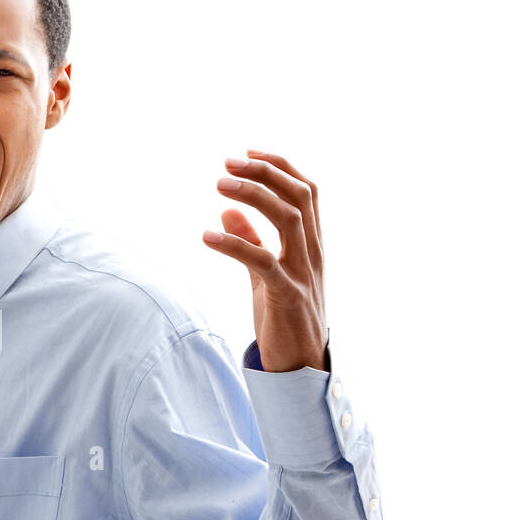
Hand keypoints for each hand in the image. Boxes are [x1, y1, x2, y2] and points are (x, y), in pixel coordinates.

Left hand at [201, 149, 327, 371]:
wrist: (301, 368)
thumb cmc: (284, 319)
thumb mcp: (264, 275)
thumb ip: (250, 241)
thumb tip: (227, 210)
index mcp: (311, 245)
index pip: (306, 192)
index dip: (280, 166)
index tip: (247, 152)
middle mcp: (312, 254)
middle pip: (298, 197)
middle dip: (264, 172)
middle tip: (226, 162)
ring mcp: (304, 274)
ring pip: (288, 219)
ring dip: (253, 196)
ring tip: (219, 184)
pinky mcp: (288, 297)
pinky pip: (263, 262)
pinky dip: (234, 245)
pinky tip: (206, 236)